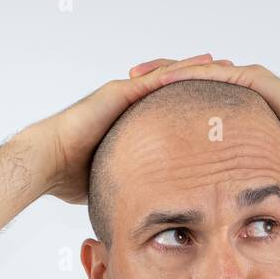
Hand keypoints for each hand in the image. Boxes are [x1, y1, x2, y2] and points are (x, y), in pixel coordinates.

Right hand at [31, 53, 220, 204]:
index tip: (218, 106)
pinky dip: (180, 72)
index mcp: (128, 121)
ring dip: (197, 69)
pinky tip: (204, 67)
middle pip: (171, 86)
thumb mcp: (114, 181)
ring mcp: (122, 94)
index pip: (166, 109)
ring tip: (226, 65)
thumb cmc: (69, 177)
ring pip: (167, 76)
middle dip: (201, 81)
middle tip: (232, 76)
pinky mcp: (118, 93)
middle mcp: (126, 102)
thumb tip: (147, 213)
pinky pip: (155, 79)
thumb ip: (133, 187)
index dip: (192, 105)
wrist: (47, 163)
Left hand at [135, 58, 279, 185]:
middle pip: (188, 79)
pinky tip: (163, 78)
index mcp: (232, 109)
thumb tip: (210, 208)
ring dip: (165, 71)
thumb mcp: (249, 171)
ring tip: (136, 76)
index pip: (190, 99)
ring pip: (196, 70)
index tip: (135, 107)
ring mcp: (246, 80)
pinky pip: (214, 73)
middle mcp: (237, 89)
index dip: (162, 100)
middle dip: (156, 79)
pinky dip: (188, 74)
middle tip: (126, 83)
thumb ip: (230, 178)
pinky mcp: (254, 79)